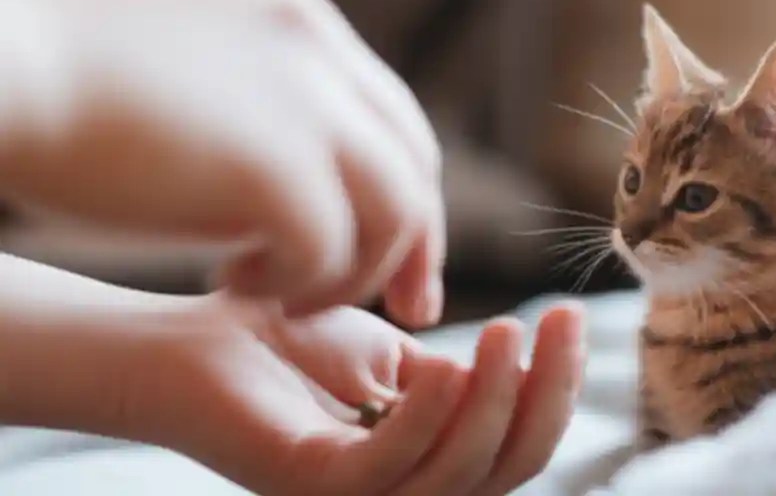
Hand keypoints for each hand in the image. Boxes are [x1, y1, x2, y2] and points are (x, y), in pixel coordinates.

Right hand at [0, 0, 442, 325]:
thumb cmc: (57, 83)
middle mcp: (316, 46)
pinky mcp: (276, 163)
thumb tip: (294, 176)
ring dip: (353, 271)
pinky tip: (237, 289)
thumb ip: (256, 101)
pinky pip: (332, 248)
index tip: (396, 253)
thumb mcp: (188, 69)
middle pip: (412, 160)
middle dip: (415, 245)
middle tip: (408, 310)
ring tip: (284, 299)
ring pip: (394, 211)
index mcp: (294, 12)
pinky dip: (304, 284)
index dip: (401, 190)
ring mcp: (303, 100)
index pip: (388, 112)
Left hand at [129, 295, 584, 495]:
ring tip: (506, 332)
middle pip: (502, 472)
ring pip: (456, 476)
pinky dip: (427, 418)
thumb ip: (453, 374)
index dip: (555, 391)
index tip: (571, 318)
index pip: (513, 450)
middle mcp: (396, 494)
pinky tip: (442, 362)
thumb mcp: (391, 355)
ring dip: (494, 403)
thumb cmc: (287, 344)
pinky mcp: (306, 483)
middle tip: (561, 322)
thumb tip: (522, 366)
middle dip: (545, 398)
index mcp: (424, 466)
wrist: (184, 342)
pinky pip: (387, 467)